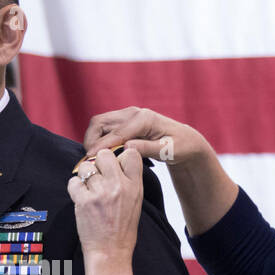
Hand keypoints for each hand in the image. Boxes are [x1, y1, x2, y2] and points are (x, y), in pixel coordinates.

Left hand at [67, 147, 142, 261]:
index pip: (131, 153)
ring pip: (85, 167)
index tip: (115, 166)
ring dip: (84, 176)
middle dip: (98, 163)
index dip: (120, 157)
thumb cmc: (122, 230)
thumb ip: (129, 181)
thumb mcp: (135, 202)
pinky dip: (74, 189)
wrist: (110, 252)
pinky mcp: (84, 201)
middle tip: (98, 177)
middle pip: (105, 154)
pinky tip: (81, 198)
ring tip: (88, 189)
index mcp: (135, 186)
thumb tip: (117, 163)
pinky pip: (73, 182)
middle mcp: (119, 186)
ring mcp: (100, 193)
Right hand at [83, 106, 219, 173]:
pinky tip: (100, 155)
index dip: (101, 146)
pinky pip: (104, 128)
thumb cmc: (180, 147)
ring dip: (92, 140)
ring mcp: (127, 116)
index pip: (115, 133)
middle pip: (100, 122)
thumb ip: (148, 148)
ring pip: (99, 124)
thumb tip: (127, 147)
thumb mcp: (168, 151)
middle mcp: (133, 113)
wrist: (185, 140)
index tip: (89, 158)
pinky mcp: (124, 121)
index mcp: (144, 119)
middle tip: (89, 161)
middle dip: (91, 140)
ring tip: (93, 159)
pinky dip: (98, 139)